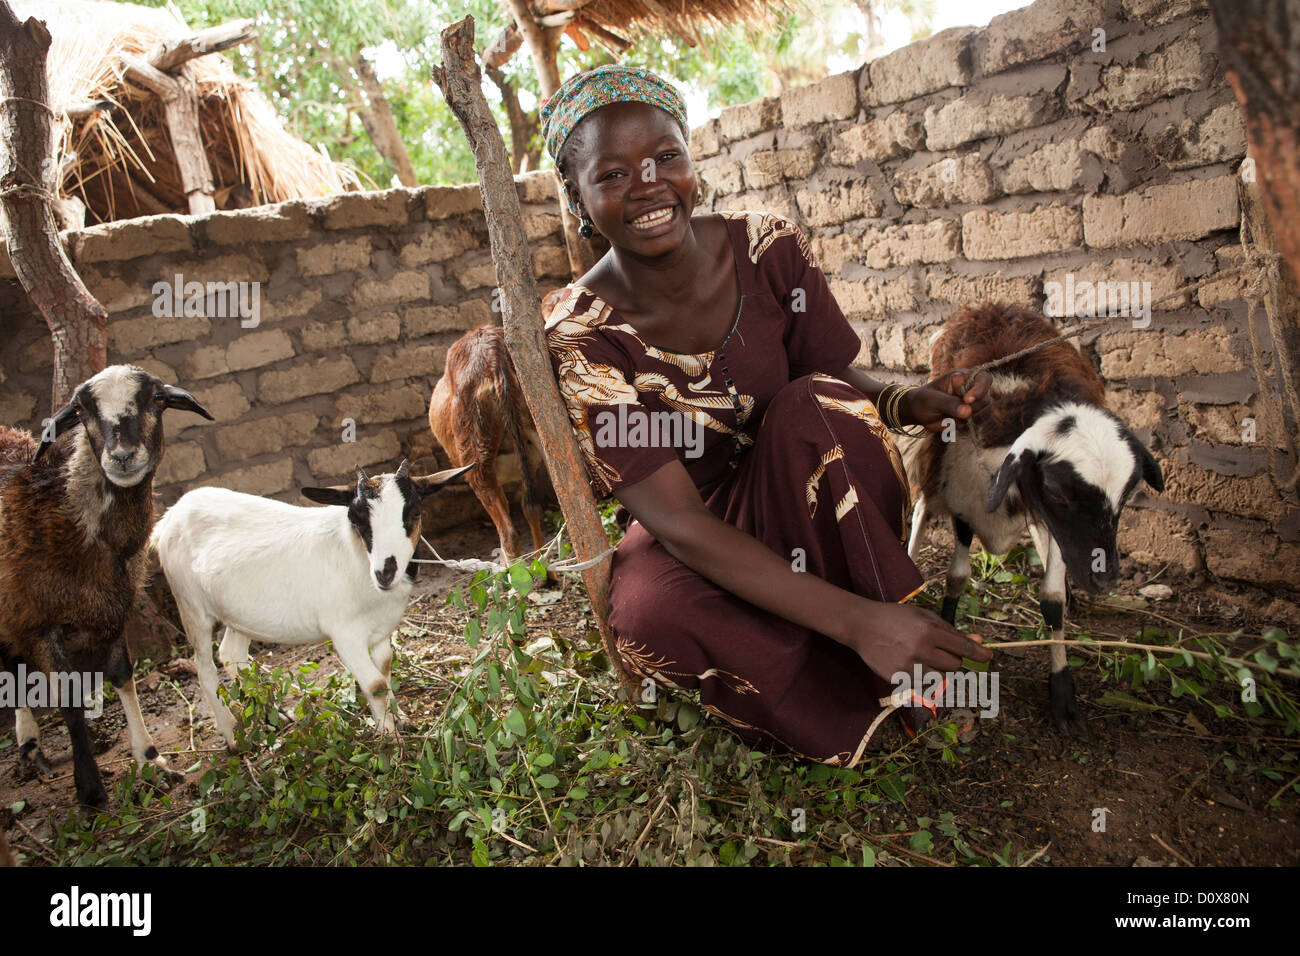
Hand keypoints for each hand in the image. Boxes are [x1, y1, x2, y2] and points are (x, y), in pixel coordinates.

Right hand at [847, 599, 991, 690]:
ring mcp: (909, 666)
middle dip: (953, 660)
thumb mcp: (924, 616)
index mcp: (929, 631)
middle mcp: (921, 649)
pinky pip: (922, 684)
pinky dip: (923, 676)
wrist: (862, 625)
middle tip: (941, 651)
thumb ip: (950, 630)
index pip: (963, 647)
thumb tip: (977, 641)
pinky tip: (910, 662)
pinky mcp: (898, 678)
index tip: (988, 657)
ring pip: (940, 678)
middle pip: (954, 665)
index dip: (979, 654)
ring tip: (925, 657)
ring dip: (939, 670)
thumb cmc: (896, 617)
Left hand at [903, 368, 991, 430]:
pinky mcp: (968, 414)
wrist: (917, 412)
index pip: (983, 379)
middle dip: (973, 407)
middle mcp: (970, 388)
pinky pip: (973, 421)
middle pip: (986, 398)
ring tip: (947, 414)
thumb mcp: (933, 400)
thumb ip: (949, 404)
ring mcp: (971, 402)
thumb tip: (968, 411)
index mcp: (962, 377)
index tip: (968, 400)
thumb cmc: (923, 400)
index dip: (980, 389)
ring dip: (966, 416)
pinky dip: (961, 424)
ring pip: (981, 411)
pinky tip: (948, 420)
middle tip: (954, 411)